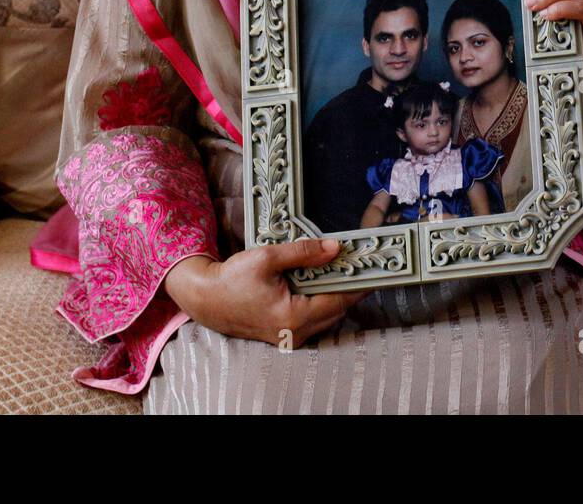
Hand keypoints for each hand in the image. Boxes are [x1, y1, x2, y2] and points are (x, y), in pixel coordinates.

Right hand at [164, 240, 368, 347]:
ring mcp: (291, 336)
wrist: (205, 298)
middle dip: (353, 286)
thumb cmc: (231, 278)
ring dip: (340, 293)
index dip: (360, 282)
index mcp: (293, 316)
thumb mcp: (267, 257)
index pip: (340, 299)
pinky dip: (325, 299)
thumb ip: (303, 253)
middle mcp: (296, 332)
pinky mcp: (285, 333)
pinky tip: (327, 280)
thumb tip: (336, 247)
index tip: (377, 267)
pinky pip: (316, 318)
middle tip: (366, 262)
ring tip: (351, 268)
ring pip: (329, 315)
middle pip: (338, 309)